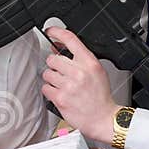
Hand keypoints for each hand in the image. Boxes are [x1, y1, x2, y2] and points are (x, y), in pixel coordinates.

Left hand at [41, 26, 119, 143]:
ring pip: (47, 74)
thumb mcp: (96, 71)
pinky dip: (50, 91)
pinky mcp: (60, 98)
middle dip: (54, 66)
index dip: (57, 32)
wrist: (103, 118)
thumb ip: (80, 59)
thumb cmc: (100, 96)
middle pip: (52, 59)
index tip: (50, 31)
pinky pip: (45, 88)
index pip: (70, 39)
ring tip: (63, 85)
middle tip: (62, 73)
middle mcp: (79, 72)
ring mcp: (69, 85)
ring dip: (52, 79)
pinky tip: (61, 94)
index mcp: (89, 62)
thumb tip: (58, 49)